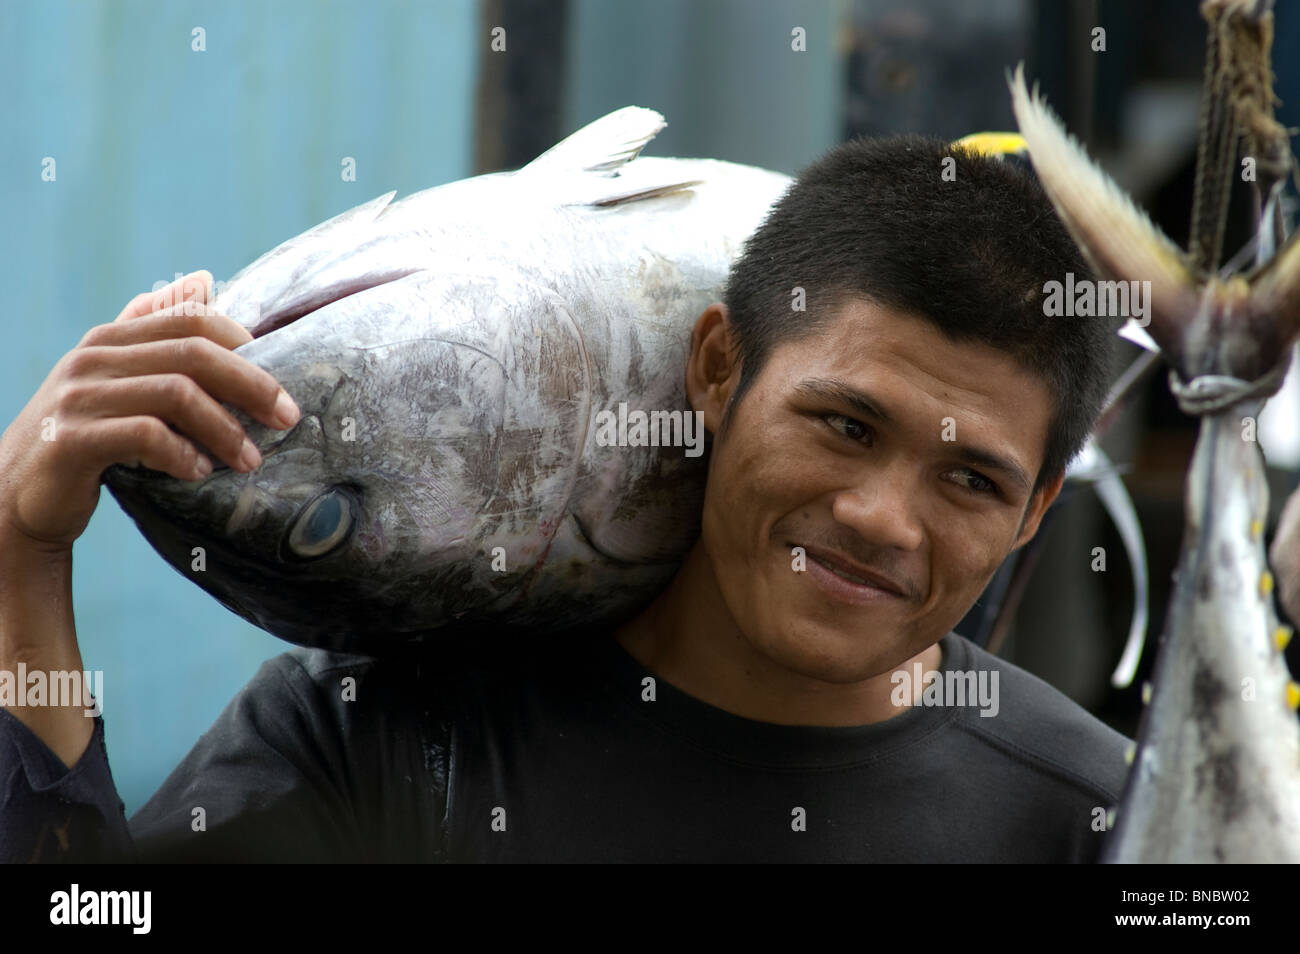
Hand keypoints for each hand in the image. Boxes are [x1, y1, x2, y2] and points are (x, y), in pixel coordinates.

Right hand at [0, 270, 299, 549]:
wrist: (16, 494)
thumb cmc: (86, 437)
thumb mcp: (120, 380)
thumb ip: (155, 335)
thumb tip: (204, 278)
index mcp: (111, 339)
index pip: (190, 319)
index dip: (242, 344)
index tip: (280, 382)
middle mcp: (93, 358)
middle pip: (193, 354)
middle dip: (252, 385)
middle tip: (287, 418)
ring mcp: (79, 397)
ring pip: (176, 394)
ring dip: (225, 430)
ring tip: (249, 460)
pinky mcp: (71, 439)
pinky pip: (145, 435)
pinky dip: (182, 454)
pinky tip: (199, 473)